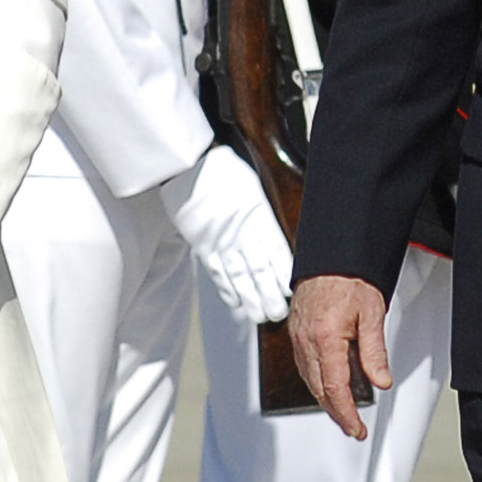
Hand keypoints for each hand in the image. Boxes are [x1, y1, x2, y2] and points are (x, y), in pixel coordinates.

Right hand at [160, 143, 293, 321]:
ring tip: (260, 316)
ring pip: (238, 277)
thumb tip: (275, 233)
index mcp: (259, 216)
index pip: (277, 251)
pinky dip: (226, 290)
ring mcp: (220, 241)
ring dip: (250, 299)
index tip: (292, 292)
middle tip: (279, 314)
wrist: (190, 165)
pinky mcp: (202, 244)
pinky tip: (235, 304)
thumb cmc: (224, 170)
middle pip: (259, 270)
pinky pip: (216, 272)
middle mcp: (241, 232)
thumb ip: (264, 213)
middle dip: (270, 295)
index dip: (284, 275)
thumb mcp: (254, 187)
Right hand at [289, 273, 390, 440]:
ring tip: (343, 412)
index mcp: (326, 338)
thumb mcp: (372, 315)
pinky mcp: (296, 333)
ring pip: (309, 380)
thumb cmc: (350, 279)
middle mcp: (306, 341)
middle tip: (353, 427)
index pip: (335, 389)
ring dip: (326, 400)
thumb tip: (381, 381)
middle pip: (320, 390)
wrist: (331, 257)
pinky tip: (328, 385)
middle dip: (336, 413)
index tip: (356, 428)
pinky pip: (304, 366)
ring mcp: (298, 338)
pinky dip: (316, 382)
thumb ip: (375, 352)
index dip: (346, 414)